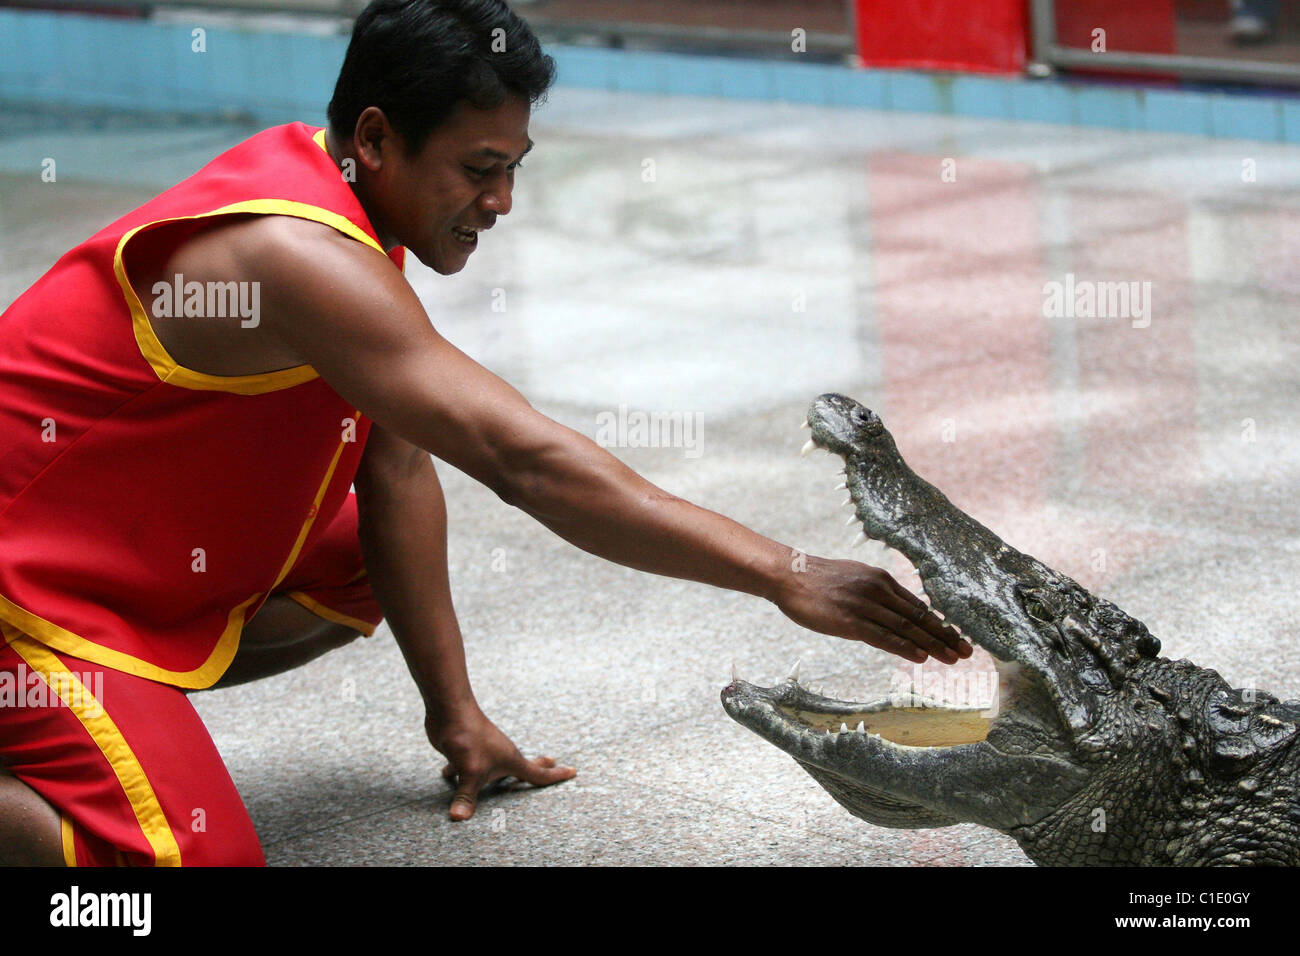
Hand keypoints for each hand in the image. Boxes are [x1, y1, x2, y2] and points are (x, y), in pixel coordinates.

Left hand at [425, 709, 575, 820]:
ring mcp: (484, 751)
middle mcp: (500, 755)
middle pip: (522, 765)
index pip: (538, 773)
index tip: (573, 771)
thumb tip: (459, 818)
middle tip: (553, 762)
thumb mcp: (470, 771)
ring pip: (492, 767)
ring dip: (495, 775)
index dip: (556, 776)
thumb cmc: (468, 738)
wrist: (450, 711)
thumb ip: (466, 796)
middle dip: (538, 766)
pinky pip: (467, 765)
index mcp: (511, 760)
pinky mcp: (466, 750)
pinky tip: (447, 775)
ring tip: (496, 781)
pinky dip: (460, 772)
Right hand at [775, 556, 970, 663]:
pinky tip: (920, 657)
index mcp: (881, 580)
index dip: (940, 623)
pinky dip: (905, 647)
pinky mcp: (850, 621)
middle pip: (919, 617)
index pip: (918, 605)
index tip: (958, 637)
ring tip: (952, 658)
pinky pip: (883, 636)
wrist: (790, 575)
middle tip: (967, 652)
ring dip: (932, 645)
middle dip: (945, 635)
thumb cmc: (818, 581)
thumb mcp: (854, 580)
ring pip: (906, 628)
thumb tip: (895, 610)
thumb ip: (876, 594)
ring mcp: (865, 605)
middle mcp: (878, 590)